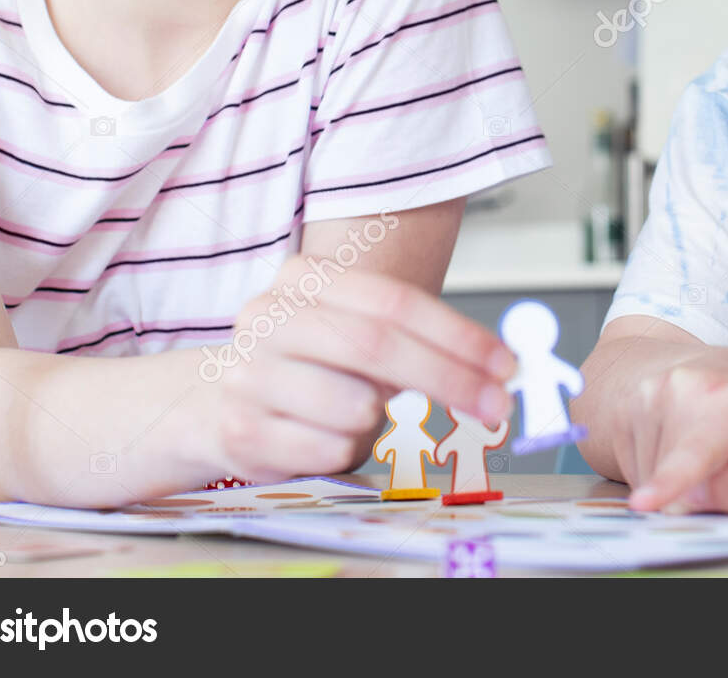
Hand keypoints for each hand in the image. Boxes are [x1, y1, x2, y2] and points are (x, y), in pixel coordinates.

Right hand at [211, 256, 515, 482]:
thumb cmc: (313, 364)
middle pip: (378, 345)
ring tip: (362, 412)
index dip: (458, 335)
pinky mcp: (241, 427)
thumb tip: (497, 367)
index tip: (504, 364)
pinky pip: (329, 447)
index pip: (396, 302)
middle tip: (496, 404)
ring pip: (355, 404)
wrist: (222, 399)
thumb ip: (420, 340)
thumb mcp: (358, 332)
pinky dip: (348, 448)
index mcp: (304, 278)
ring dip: (380, 419)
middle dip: (449, 378)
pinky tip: (326, 434)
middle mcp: (269, 316)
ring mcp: (248, 372)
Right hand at [618, 348, 727, 513]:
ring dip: (672, 480)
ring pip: (649, 480)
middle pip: (675, 480)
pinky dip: (654, 472)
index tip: (644, 502)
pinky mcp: (622, 409)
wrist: (714, 369)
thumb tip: (692, 498)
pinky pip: (634, 471)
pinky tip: (674, 443)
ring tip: (696, 445)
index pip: (696, 452)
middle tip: (723, 457)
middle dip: (694, 491)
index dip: (670, 480)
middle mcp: (682, 388)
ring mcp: (646, 396)